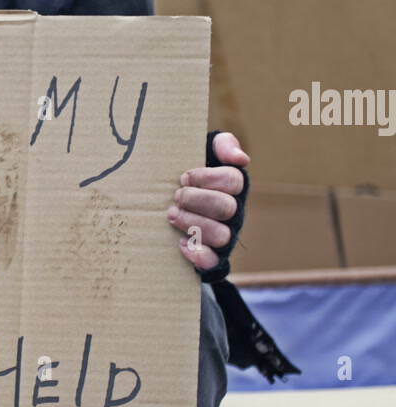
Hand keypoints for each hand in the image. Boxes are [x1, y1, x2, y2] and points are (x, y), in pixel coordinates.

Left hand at [167, 132, 249, 270]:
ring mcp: (225, 235)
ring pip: (221, 235)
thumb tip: (240, 158)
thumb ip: (222, 145)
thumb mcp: (204, 153)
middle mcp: (234, 212)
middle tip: (176, 196)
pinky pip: (213, 261)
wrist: (166, 203)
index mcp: (234, 187)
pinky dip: (198, 254)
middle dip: (197, 200)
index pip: (233, 181)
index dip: (208, 178)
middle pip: (226, 207)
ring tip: (171, 215)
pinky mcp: (212, 257)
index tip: (184, 176)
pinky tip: (181, 243)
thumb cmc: (189, 176)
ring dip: (193, 224)